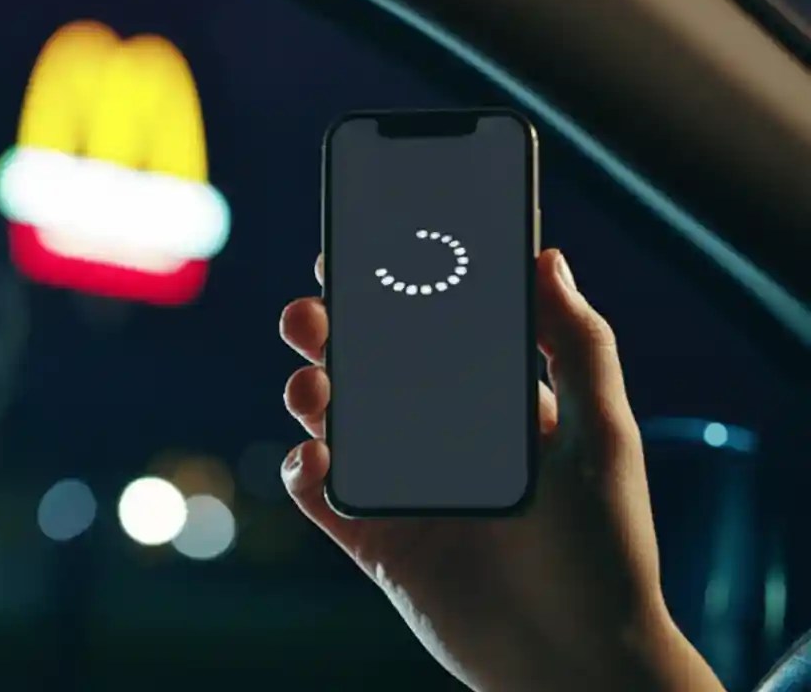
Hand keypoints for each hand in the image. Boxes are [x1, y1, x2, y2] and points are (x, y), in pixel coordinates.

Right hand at [278, 248, 724, 691]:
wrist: (572, 659)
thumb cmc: (604, 550)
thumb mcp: (604, 436)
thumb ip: (578, 345)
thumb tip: (548, 259)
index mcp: (488, 406)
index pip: (429, 333)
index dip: (388, 292)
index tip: (357, 256)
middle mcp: (437, 438)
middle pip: (365, 368)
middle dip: (328, 333)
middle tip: (310, 314)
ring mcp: (400, 486)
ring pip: (332, 421)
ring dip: (308, 392)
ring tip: (313, 389)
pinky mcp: (372, 538)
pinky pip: (318, 493)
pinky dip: (303, 470)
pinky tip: (318, 460)